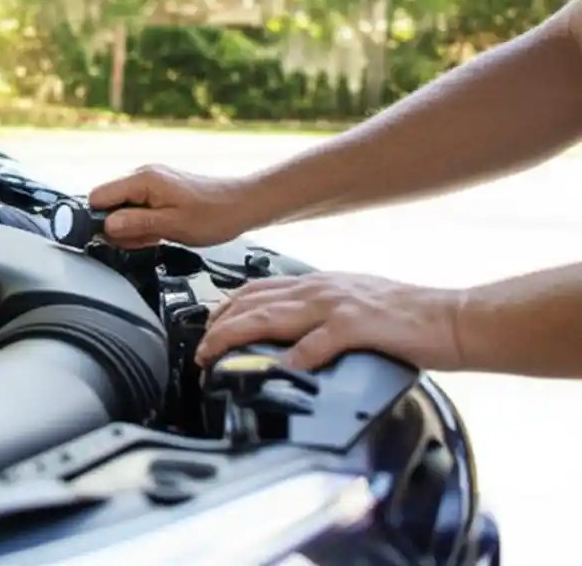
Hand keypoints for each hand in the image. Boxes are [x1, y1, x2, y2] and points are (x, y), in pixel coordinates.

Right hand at [88, 165, 253, 247]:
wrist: (244, 205)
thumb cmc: (215, 214)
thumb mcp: (172, 226)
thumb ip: (135, 225)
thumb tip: (106, 226)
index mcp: (142, 180)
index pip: (98, 197)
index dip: (100, 220)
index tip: (117, 237)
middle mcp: (143, 175)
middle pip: (109, 204)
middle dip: (120, 227)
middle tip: (146, 238)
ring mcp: (151, 182)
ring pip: (123, 208)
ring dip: (134, 228)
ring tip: (159, 235)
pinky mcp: (160, 190)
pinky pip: (139, 208)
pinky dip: (145, 223)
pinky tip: (163, 231)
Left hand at [194, 273, 465, 370]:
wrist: (455, 319)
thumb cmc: (409, 319)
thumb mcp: (352, 307)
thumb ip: (318, 317)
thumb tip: (287, 339)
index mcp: (319, 285)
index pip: (255, 290)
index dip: (223, 310)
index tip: (206, 331)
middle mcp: (322, 289)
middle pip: (252, 302)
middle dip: (217, 327)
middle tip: (199, 352)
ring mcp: (338, 305)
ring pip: (270, 316)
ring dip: (235, 337)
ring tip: (215, 357)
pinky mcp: (359, 326)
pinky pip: (317, 341)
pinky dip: (294, 356)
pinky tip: (278, 370)